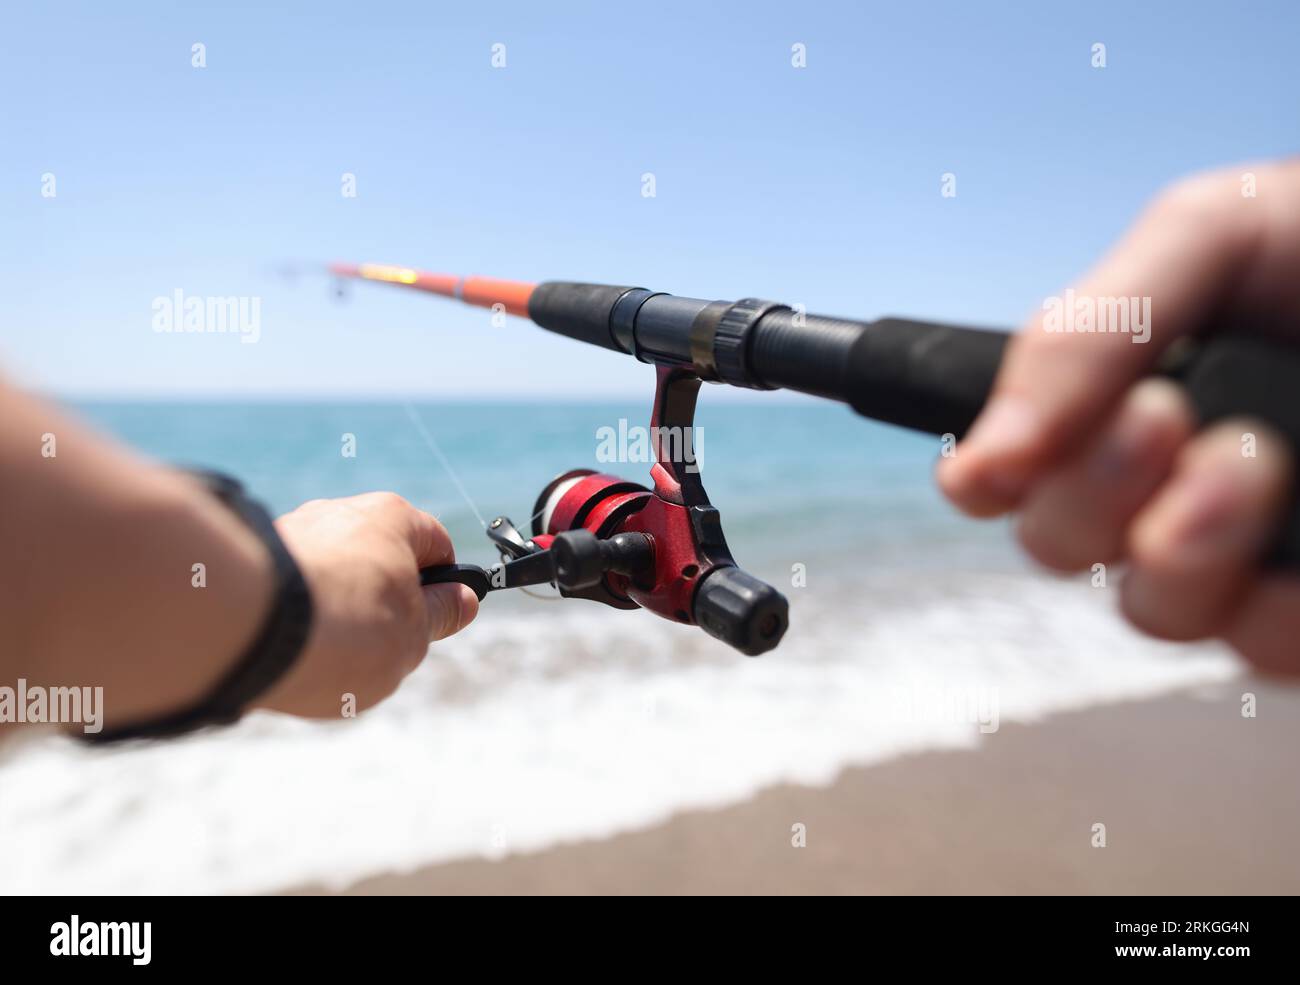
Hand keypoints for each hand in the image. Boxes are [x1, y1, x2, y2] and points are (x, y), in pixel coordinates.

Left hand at [256, 492, 477, 716]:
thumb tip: (463, 598)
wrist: (251, 633)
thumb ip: (441, 614)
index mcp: (392, 518)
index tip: (438, 619)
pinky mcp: (250, 559)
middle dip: (383, 600)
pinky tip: (290, 646)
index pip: (436, 545)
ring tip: (328, 652)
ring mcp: (291, 532)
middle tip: (381, 646)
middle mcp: (339, 511)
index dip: (443, 585)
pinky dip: (296, 614)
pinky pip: (290, 589)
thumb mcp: (416, 633)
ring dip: (337, 608)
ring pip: (331, 574)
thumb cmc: (349, 629)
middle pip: (378, 558)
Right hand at [937, 160, 1299, 673]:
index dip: (986, 476)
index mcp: (1125, 400)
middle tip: (1164, 420)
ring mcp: (1247, 556)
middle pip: (1056, 547)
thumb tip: (977, 461)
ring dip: (1186, 545)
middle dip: (1092, 493)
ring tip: (1259, 465)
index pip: (1008, 471)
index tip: (1002, 464)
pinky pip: (1265, 650)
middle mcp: (1168, 486)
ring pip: (1153, 612)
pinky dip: (1282, 600)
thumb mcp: (1210, 235)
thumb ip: (1082, 331)